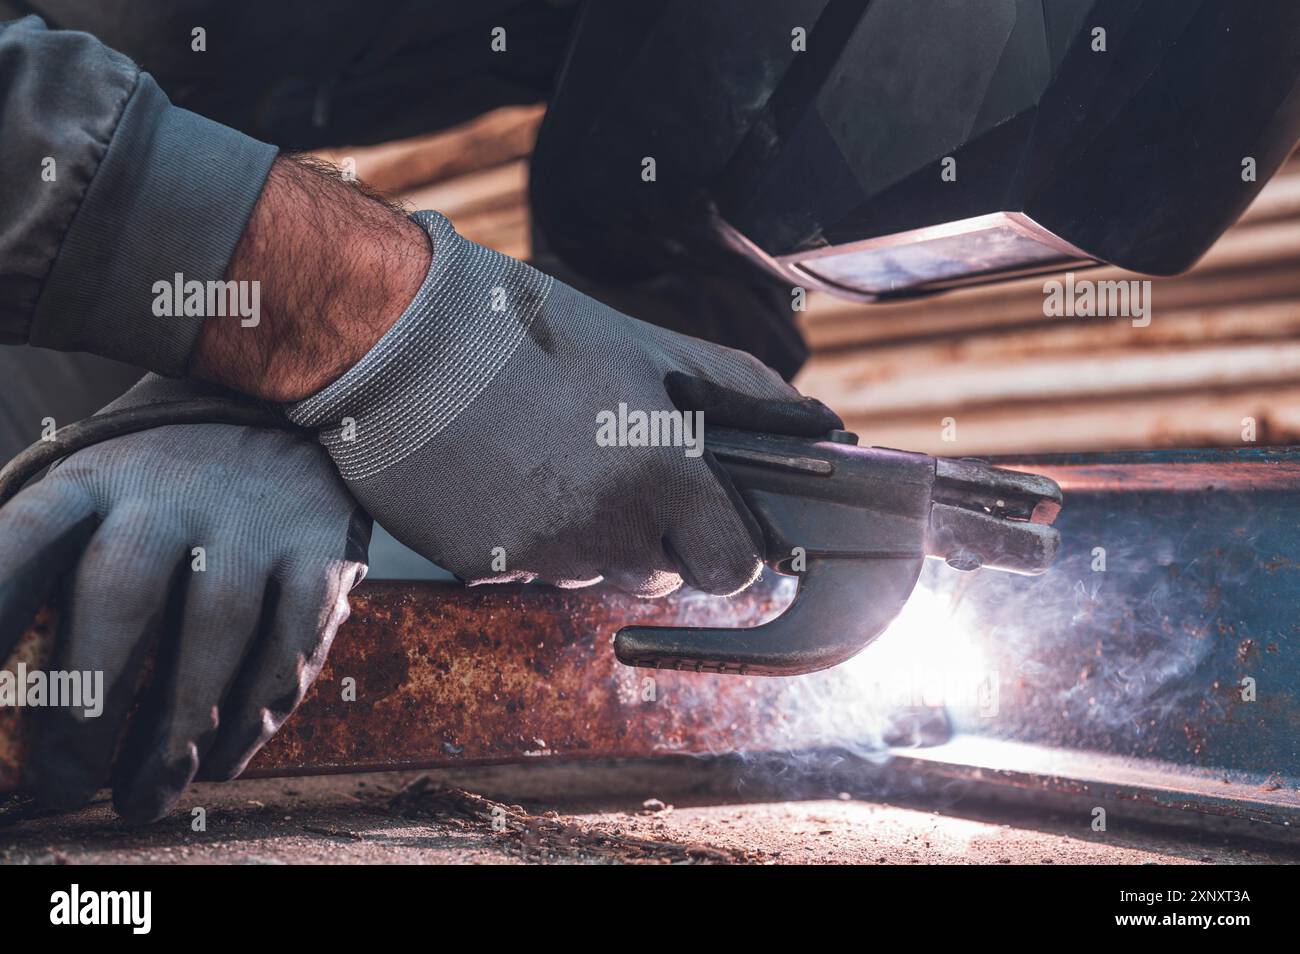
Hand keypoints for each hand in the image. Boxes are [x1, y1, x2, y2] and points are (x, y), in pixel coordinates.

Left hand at [0, 376, 368, 821]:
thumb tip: (4, 656)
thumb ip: (49, 555)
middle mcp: (172, 491)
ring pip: (215, 632)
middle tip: (66, 784)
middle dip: (88, 702)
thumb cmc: (173, 479)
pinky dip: (256, 716)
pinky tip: (224, 762)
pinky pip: (290, 645)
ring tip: (146, 797)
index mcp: (97, 476)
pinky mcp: (320, 547)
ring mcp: (254, 518)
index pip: (25, 536)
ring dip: (177, 733)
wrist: (303, 413)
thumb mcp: (104, 483)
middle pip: (120, 592)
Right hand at [288, 211, 839, 596]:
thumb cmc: (534, 334)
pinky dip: (526, 537)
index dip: (727, 550)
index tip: (709, 523)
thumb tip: (823, 424)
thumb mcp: (651, 348)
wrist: (402, 341)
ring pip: (592, 576)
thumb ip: (743, 391)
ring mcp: (542, 556)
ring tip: (549, 460)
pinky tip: (502, 476)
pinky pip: (528, 572)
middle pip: (660, 577)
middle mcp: (607, 530)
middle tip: (615, 470)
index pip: (732, 570)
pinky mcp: (481, 568)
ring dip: (587, 536)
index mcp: (662, 476)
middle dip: (653, 538)